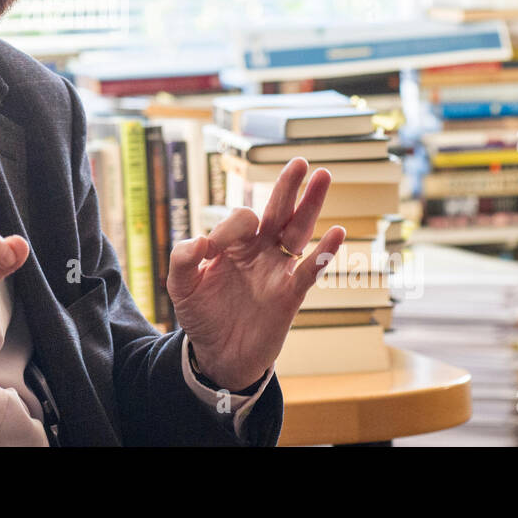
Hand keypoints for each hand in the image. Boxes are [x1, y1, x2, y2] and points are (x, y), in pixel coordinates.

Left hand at [168, 158, 345, 389]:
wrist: (219, 355)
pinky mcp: (290, 295)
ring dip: (311, 205)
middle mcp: (259, 251)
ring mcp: (277, 270)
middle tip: (301, 162)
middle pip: (277, 211)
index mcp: (233, 243)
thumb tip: (201, 240)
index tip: (211, 251)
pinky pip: (309, 270)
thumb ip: (182, 259)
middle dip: (287, 187)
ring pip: (298, 231)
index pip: (242, 218)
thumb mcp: (180, 287)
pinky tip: (337, 232)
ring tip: (323, 177)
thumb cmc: (201, 316)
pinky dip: (324, 253)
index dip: (229, 228)